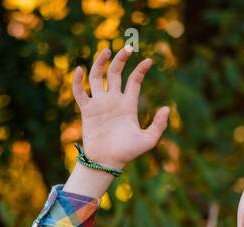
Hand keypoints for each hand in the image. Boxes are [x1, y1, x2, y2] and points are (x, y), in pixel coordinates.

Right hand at [71, 46, 169, 168]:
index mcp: (128, 105)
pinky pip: (80, 92)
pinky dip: (78, 81)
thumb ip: (158, 125)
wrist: (107, 162)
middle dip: (121, 59)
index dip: (141, 70)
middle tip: (128, 47)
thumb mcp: (148, 140)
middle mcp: (113, 101)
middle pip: (116, 73)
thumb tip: (166, 108)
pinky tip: (80, 70)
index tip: (149, 61)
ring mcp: (100, 104)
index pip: (134, 81)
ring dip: (101, 63)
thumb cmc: (127, 153)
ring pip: (98, 77)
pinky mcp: (87, 110)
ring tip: (107, 50)